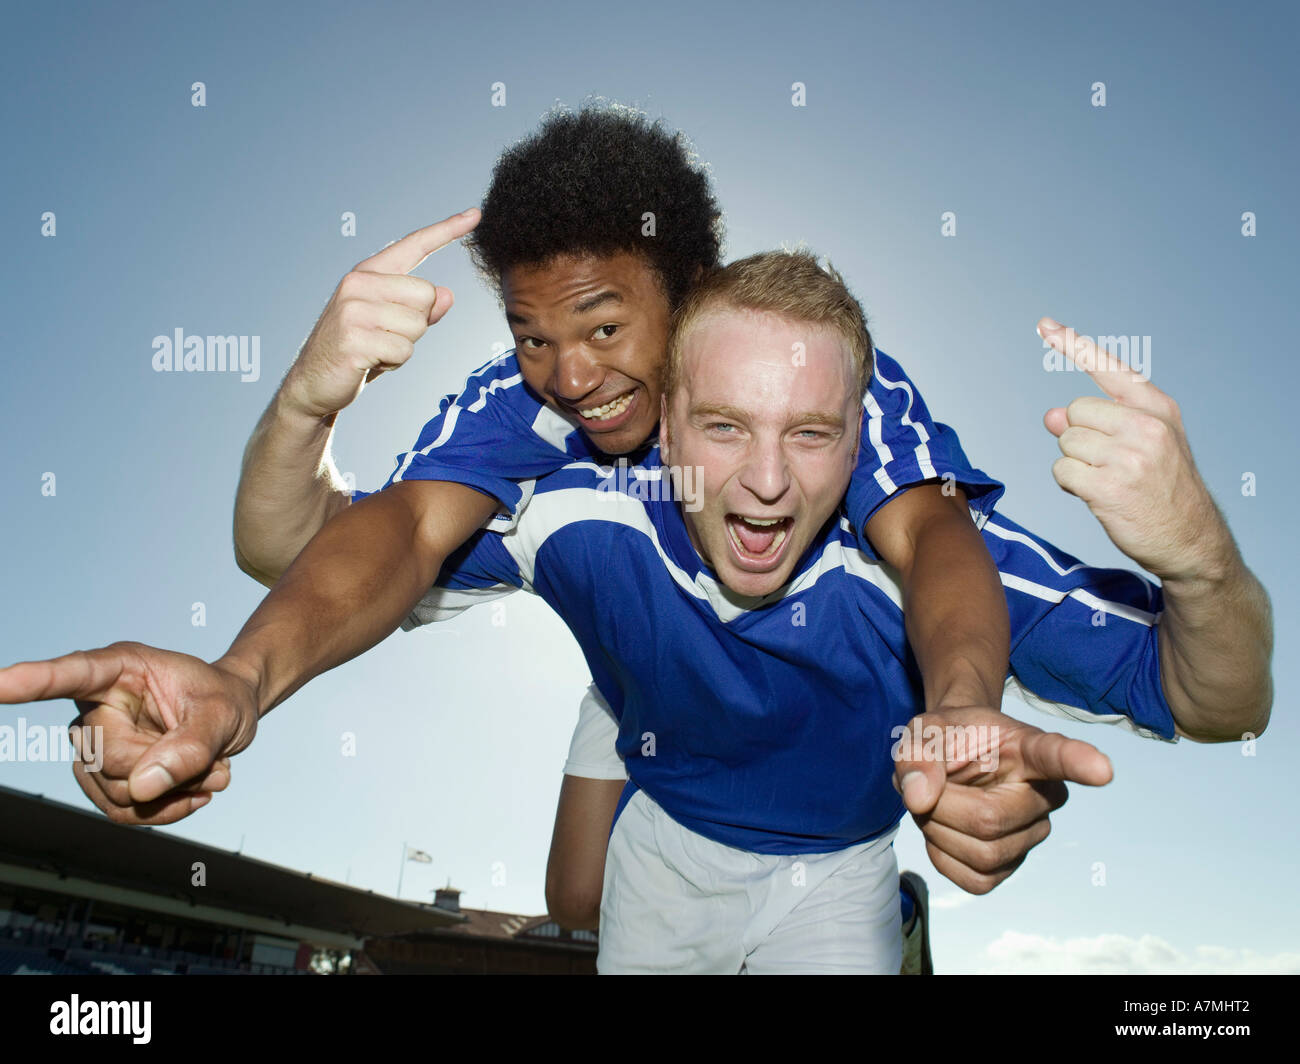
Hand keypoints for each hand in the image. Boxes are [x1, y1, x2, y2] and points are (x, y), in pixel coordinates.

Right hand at [0, 642, 261, 825]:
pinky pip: (123, 812)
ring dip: (173, 792)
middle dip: (168, 767)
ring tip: (208, 767)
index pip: (70, 675)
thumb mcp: (224, 714)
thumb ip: (191, 747)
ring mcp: (94, 745)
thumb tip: (141, 787)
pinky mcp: (102, 778)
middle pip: (110, 758)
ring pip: (117, 792)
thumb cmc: (224, 699)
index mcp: (121, 668)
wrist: (230, 715)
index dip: (32, 681)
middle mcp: (96, 706)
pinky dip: (165, 810)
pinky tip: (194, 790)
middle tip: (212, 756)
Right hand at [282, 209, 479, 419]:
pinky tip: (370, 362)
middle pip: (426, 294)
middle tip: (386, 337)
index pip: (414, 245)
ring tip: (376, 350)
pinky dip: (394, 363)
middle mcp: (359, 283)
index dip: (447, 230)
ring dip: (404, 346)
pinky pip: (403, 350)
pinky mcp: (354, 338)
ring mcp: (353, 309)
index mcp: (368, 273)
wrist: (313, 383)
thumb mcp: (392, 326)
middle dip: (417, 323)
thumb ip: (421, 310)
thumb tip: (447, 295)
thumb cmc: (357, 351)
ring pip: (417, 324)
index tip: (475, 214)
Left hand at [892, 706, 1112, 892]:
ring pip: (981, 855)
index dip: (1080, 762)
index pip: (1056, 755)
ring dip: (937, 831)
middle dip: (938, 806)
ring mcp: (1034, 833)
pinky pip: (975, 879)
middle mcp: (1044, 793)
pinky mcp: (1013, 863)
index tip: (1103, 769)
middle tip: (928, 784)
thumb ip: (916, 753)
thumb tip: (920, 798)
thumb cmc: (945, 739)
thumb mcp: (922, 731)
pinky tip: (945, 829)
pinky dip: (944, 856)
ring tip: (937, 802)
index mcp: (1027, 748)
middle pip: (988, 821)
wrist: (949, 755)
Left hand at [1039, 317, 1227, 582]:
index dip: (1073, 345)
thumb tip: (1051, 416)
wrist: (1191, 541)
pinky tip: (1096, 495)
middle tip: (1106, 463)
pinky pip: (1061, 470)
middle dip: (1079, 438)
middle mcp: (1145, 427)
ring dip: (1074, 463)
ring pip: (1065, 442)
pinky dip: (1069, 484)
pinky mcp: (1110, 487)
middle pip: (1075, 412)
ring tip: (1106, 481)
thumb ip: (1099, 425)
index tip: (1045, 324)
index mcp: (1157, 409)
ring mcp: (1129, 456)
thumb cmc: (1162, 490)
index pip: (1108, 368)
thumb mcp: (1141, 446)